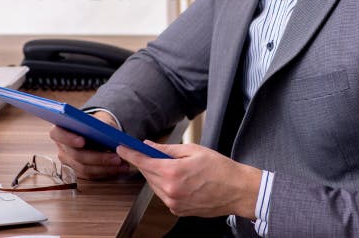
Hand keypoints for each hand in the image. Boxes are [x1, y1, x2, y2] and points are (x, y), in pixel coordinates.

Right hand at [49, 111, 131, 178]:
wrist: (96, 131)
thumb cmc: (95, 124)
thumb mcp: (98, 119)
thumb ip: (100, 124)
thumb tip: (109, 132)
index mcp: (60, 130)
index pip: (58, 134)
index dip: (69, 138)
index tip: (83, 140)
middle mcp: (62, 147)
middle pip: (76, 155)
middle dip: (98, 158)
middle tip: (116, 157)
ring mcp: (68, 161)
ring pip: (84, 168)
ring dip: (105, 168)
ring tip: (122, 164)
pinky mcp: (77, 172)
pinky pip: (90, 175)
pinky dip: (106, 172)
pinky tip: (120, 169)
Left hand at [116, 141, 261, 218]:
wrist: (237, 190)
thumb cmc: (220, 168)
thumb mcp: (193, 150)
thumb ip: (167, 149)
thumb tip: (149, 146)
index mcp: (173, 173)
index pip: (143, 162)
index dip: (130, 154)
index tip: (121, 148)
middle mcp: (171, 191)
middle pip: (147, 174)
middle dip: (147, 162)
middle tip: (152, 152)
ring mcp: (174, 203)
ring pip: (155, 185)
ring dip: (157, 174)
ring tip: (173, 166)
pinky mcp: (178, 211)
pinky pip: (164, 195)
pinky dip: (166, 186)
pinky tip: (179, 179)